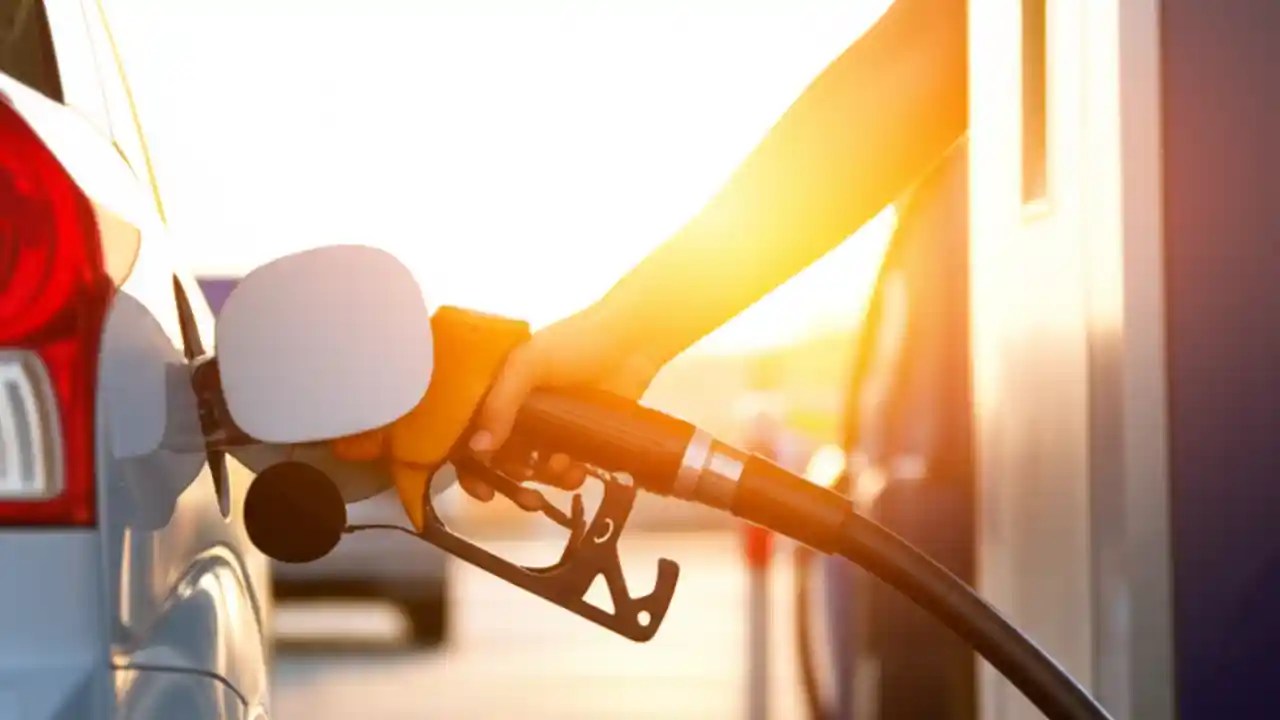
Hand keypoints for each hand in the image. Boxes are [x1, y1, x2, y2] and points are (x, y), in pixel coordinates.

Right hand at [457, 307, 663, 507]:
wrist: (632, 341)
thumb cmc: (574, 344)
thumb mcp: (528, 364)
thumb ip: (500, 402)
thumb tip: (477, 449)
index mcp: (494, 389)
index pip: (467, 434)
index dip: (469, 467)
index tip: (483, 491)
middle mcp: (516, 410)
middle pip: (500, 458)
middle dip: (512, 482)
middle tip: (530, 496)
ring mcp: (547, 425)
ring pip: (534, 467)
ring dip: (545, 479)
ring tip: (564, 472)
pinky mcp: (576, 435)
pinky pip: (564, 465)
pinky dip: (568, 474)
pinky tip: (579, 472)